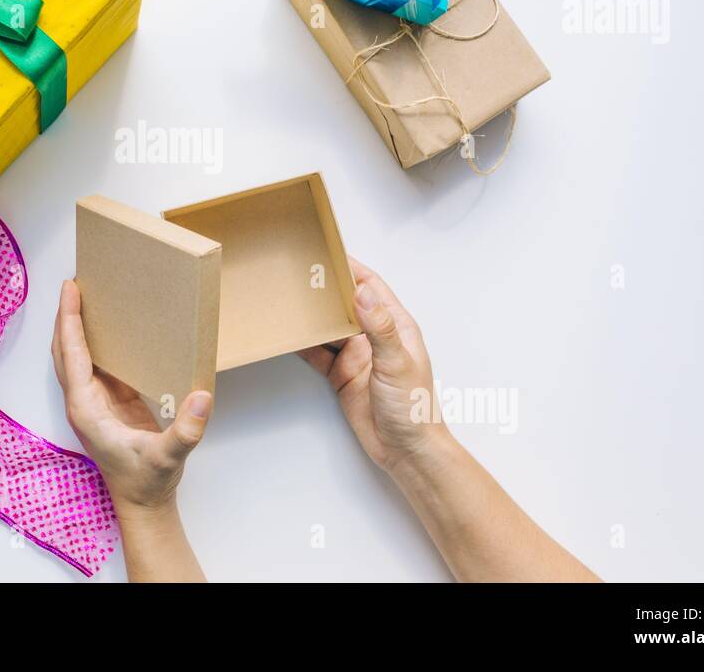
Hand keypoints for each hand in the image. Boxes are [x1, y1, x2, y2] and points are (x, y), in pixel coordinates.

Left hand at [51, 280, 212, 510]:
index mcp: (86, 409)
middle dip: (66, 316)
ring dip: (76, 327)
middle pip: (64, 350)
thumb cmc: (148, 482)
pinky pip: (96, 364)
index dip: (69, 321)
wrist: (144, 503)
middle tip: (74, 282)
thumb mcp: (169, 457)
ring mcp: (94, 402)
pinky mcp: (109, 403)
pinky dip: (96, 342)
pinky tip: (110, 327)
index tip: (71, 290)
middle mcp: (84, 402)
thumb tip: (202, 397)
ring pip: (76, 356)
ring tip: (86, 296)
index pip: (72, 355)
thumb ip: (186, 430)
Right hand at [299, 257, 447, 473]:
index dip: (351, 268)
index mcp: (395, 326)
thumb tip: (362, 293)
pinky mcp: (343, 375)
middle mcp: (375, 337)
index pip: (371, 286)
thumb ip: (379, 328)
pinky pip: (319, 353)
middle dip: (325, 290)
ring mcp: (358, 356)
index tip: (328, 252)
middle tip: (299, 274)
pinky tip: (289, 336)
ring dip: (313, 317)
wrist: (406, 450)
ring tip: (289, 301)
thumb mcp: (397, 363)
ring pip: (330, 328)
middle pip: (346, 304)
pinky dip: (304, 345)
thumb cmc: (414, 407)